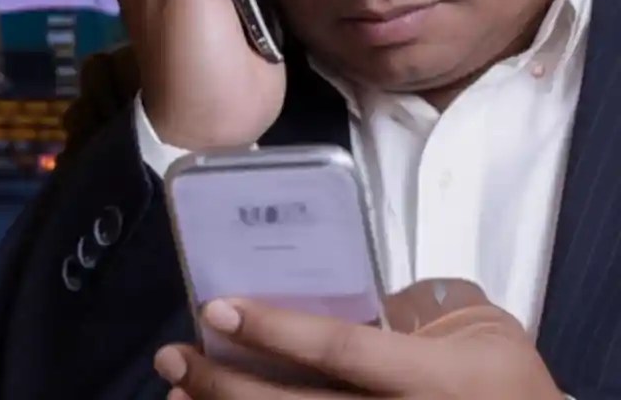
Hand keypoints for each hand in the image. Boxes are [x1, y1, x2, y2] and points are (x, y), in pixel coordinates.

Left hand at [153, 282, 563, 398]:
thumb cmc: (507, 383)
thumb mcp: (479, 328)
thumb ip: (415, 306)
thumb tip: (336, 291)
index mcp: (431, 378)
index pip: (341, 350)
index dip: (276, 330)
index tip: (217, 308)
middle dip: (223, 383)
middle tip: (174, 356)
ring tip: (179, 391)